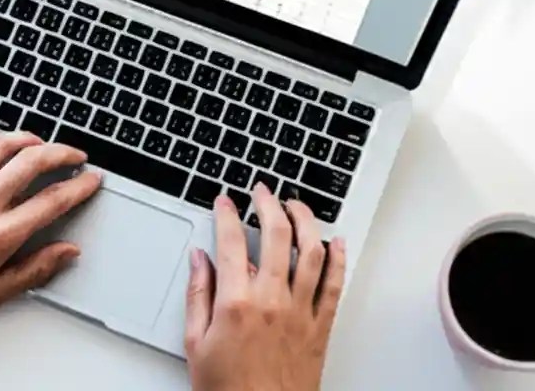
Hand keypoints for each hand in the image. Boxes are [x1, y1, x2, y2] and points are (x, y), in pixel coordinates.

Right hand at [185, 183, 346, 390]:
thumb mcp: (196, 343)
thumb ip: (198, 295)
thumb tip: (199, 260)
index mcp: (237, 303)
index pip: (232, 242)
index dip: (227, 214)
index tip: (224, 202)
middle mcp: (273, 301)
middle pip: (277, 235)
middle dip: (269, 204)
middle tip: (262, 192)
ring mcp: (301, 312)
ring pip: (312, 251)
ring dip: (306, 220)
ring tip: (296, 206)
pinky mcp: (321, 327)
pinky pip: (335, 284)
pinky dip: (338, 258)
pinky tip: (335, 242)